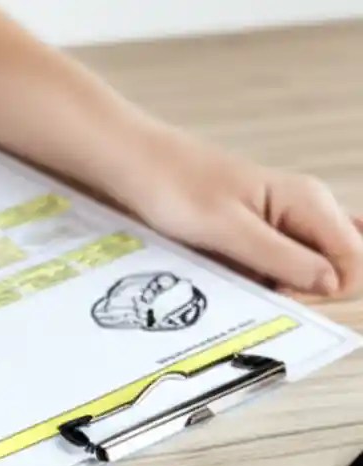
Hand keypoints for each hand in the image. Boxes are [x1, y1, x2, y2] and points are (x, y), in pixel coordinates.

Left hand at [116, 122, 362, 298]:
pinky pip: (274, 264)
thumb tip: (334, 284)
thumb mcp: (228, 229)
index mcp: (309, 202)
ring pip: (304, 270)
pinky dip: (258, 277)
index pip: (355, 261)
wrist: (135, 164)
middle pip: (335, 268)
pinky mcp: (257, 232)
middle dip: (302, 289)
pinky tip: (232, 273)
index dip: (323, 289)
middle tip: (254, 284)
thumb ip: (283, 257)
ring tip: (235, 273)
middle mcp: (305, 210)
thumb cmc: (174, 186)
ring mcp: (282, 222)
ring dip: (276, 285)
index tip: (277, 290)